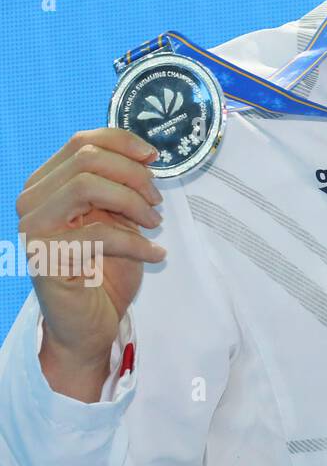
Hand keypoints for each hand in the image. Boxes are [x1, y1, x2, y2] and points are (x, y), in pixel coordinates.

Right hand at [16, 128, 166, 399]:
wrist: (89, 323)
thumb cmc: (104, 267)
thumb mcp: (115, 215)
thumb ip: (119, 184)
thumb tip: (146, 155)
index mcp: (45, 184)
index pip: (81, 143)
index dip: (123, 143)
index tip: (154, 159)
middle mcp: (31, 202)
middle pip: (87, 161)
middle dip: (134, 175)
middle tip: (156, 201)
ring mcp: (33, 229)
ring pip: (87, 187)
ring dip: (133, 202)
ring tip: (154, 223)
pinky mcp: (45, 258)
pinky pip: (100, 235)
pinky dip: (138, 243)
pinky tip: (156, 254)